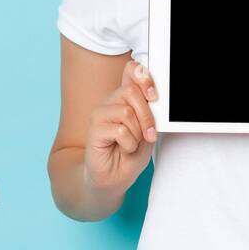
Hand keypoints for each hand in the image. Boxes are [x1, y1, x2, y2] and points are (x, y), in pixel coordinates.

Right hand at [84, 59, 158, 193]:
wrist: (113, 178)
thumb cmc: (130, 154)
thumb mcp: (147, 130)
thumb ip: (149, 110)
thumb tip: (151, 92)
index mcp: (124, 98)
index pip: (131, 70)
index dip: (143, 75)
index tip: (154, 94)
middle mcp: (110, 102)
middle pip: (131, 91)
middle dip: (146, 115)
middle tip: (149, 133)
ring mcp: (100, 115)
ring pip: (126, 112)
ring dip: (137, 133)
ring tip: (132, 144)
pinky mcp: (94, 130)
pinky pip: (120, 130)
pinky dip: (129, 144)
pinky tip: (123, 149)